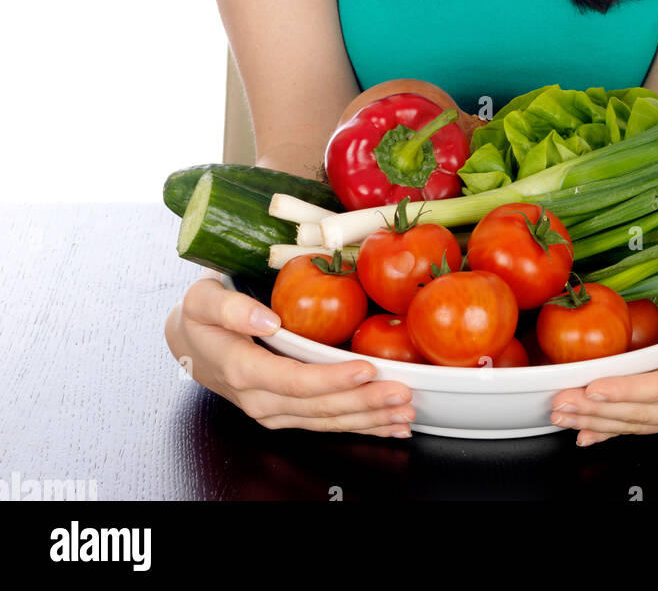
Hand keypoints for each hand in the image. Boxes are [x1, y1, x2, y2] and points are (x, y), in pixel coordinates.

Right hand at [164, 275, 414, 435]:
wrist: (189, 343)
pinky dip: (359, 425)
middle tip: (401, 394)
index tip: (367, 368)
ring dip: (368, 419)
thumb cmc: (200, 317)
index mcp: (242, 370)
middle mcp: (259, 399)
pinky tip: (387, 425)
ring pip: (326, 421)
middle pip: (318, 408)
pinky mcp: (285, 412)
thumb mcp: (202, 298)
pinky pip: (324, 423)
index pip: (294, 381)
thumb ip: (229, 306)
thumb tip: (267, 319)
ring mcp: (273, 410)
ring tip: (403, 413)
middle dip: (363, 403)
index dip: (332, 379)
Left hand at [548, 288, 657, 445]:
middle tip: (561, 402)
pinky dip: (611, 430)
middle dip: (600, 410)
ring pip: (638, 424)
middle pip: (645, 413)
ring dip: (597, 421)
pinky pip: (642, 426)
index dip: (629, 390)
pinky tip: (586, 434)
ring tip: (561, 415)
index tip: (595, 387)